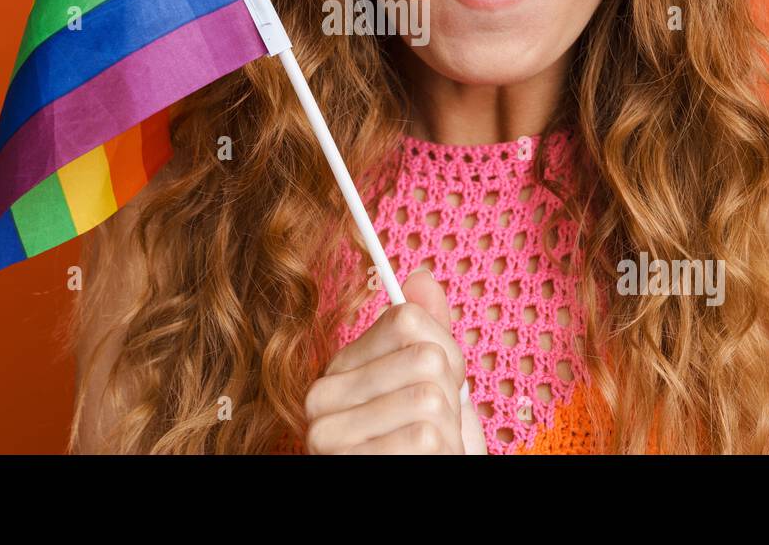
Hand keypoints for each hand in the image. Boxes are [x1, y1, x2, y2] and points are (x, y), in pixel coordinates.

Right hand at [304, 266, 486, 452]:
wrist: (411, 494)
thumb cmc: (422, 453)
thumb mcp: (432, 389)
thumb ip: (426, 332)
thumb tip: (421, 275)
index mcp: (337, 372)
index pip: (407, 320)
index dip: (444, 353)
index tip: (439, 386)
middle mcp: (320, 399)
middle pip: (424, 358)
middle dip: (448, 396)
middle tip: (433, 427)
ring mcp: (329, 435)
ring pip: (427, 398)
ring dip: (447, 429)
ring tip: (427, 451)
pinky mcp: (349, 461)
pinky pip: (423, 437)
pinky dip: (442, 454)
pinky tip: (420, 465)